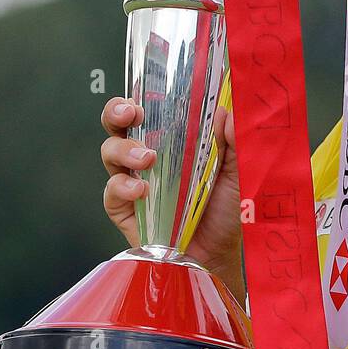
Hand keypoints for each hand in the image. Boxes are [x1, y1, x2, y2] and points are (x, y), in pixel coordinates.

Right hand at [100, 97, 241, 277]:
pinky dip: (122, 187)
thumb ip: (234, 142)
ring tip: (147, 159)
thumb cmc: (227, 210)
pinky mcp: (124, 209)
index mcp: (172, 140)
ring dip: (124, 148)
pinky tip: (141, 191)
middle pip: (118, 124)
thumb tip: (225, 112)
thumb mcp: (237, 172)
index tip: (146, 93)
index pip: (149, 110)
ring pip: (110, 151)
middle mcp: (147, 157)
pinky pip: (111, 191)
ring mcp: (132, 181)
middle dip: (116, 111)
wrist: (219, 254)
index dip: (141, 96)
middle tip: (131, 114)